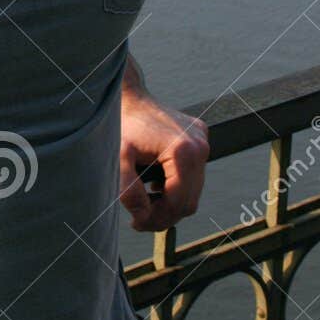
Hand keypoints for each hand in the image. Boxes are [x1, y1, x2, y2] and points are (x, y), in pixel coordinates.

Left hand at [119, 92, 208, 232]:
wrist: (127, 95)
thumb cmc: (120, 124)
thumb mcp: (117, 158)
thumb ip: (128, 190)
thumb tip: (143, 216)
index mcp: (184, 151)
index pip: (178, 202)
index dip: (158, 218)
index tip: (136, 223)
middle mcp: (200, 146)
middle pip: (189, 200)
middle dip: (164, 214)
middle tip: (139, 219)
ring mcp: (202, 140)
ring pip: (192, 190)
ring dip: (170, 201)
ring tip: (144, 201)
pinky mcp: (199, 137)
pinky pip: (193, 174)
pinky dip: (175, 186)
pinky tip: (154, 184)